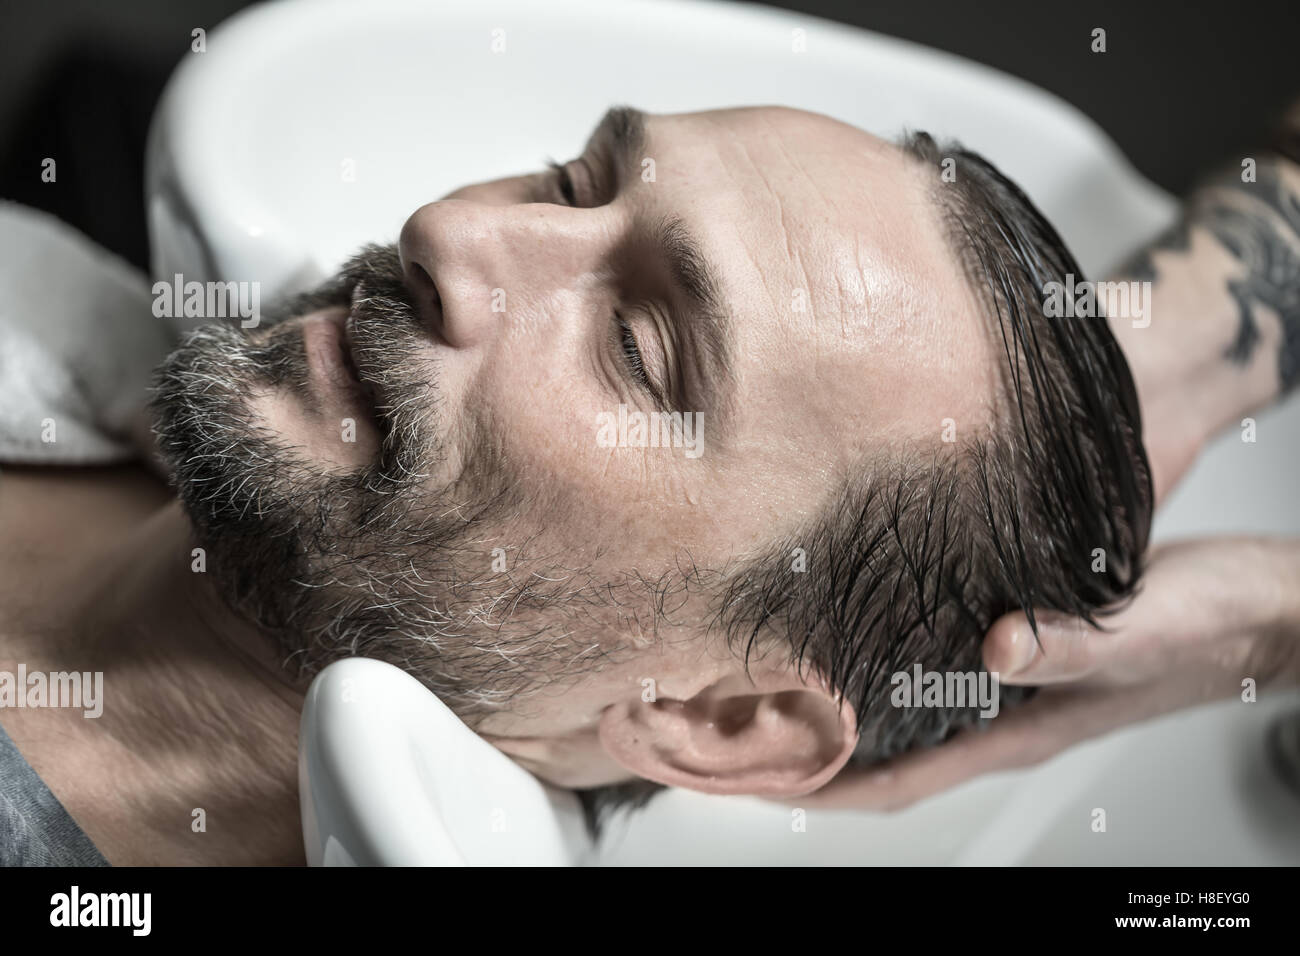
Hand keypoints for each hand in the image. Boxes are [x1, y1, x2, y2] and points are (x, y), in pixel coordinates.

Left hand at [793, 537, 1299, 810]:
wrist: (1261, 603)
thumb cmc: (1215, 630)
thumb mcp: (1142, 637)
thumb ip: (1073, 645)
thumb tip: (1000, 647)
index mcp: (1018, 731)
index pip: (892, 779)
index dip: (817, 787)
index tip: (744, 778)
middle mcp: (998, 709)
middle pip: (876, 746)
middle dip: (802, 744)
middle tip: (723, 723)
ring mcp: (1004, 677)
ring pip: (893, 701)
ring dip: (829, 696)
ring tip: (759, 676)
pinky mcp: (1015, 634)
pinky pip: (925, 654)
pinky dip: (876, 651)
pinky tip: (845, 624)